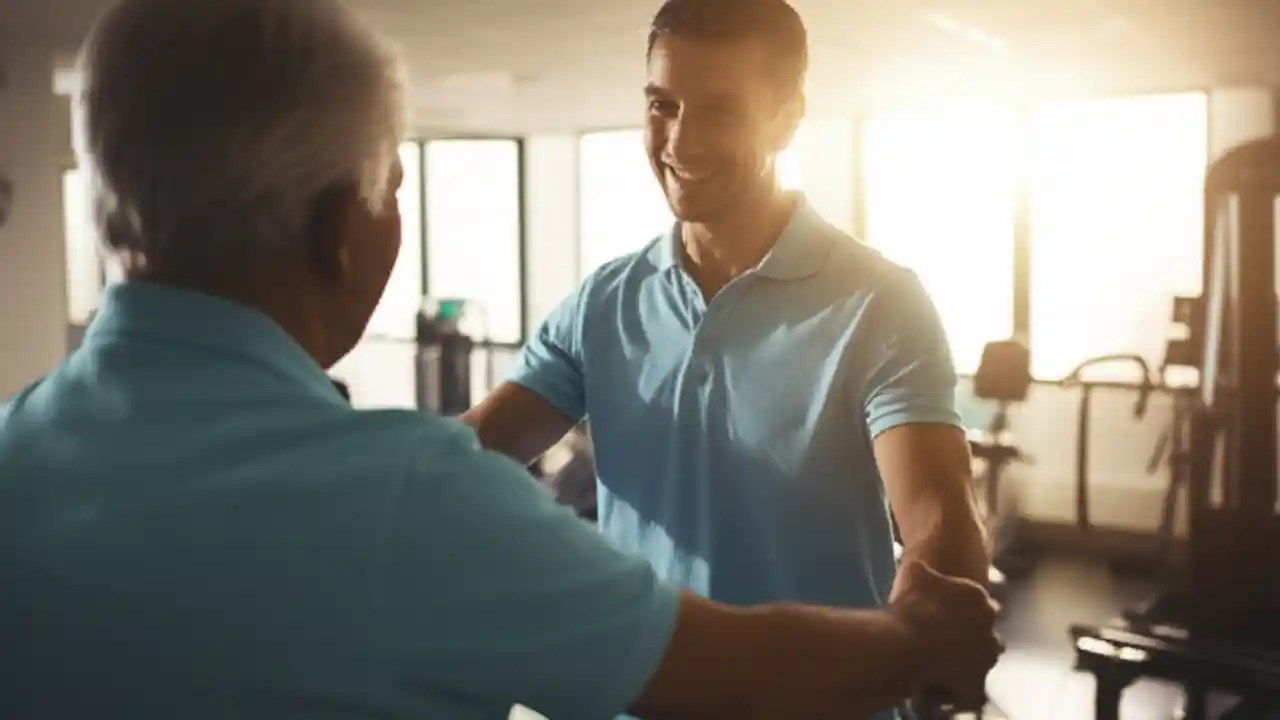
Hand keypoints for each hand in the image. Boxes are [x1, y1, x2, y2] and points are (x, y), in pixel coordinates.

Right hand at [888, 562, 1002, 710]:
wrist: (908, 642)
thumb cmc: (910, 605)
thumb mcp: (914, 574)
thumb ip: (922, 570)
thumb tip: (919, 566)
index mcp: (976, 594)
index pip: (976, 601)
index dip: (960, 609)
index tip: (945, 615)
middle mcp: (989, 621)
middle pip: (984, 627)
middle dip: (970, 632)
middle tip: (946, 638)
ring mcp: (987, 651)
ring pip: (982, 656)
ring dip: (968, 658)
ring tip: (944, 661)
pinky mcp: (979, 679)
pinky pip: (972, 686)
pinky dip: (960, 686)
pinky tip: (942, 681)